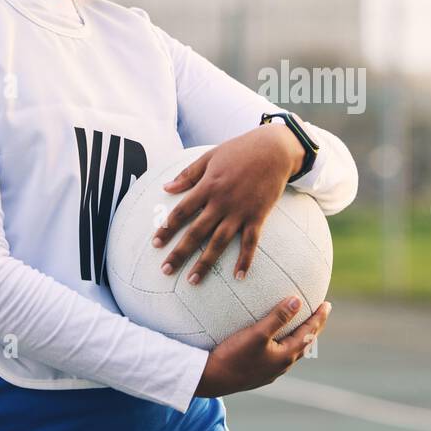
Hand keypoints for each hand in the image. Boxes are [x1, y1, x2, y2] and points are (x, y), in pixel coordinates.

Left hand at [152, 124, 304, 283]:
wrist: (275, 149)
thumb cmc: (240, 150)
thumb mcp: (210, 156)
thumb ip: (188, 174)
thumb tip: (166, 188)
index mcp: (208, 185)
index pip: (182, 211)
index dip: (167, 228)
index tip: (155, 243)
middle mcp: (221, 202)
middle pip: (196, 232)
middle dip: (179, 252)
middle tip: (165, 270)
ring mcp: (240, 211)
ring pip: (219, 242)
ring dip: (205, 262)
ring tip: (192, 281)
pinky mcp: (258, 216)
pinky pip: (250, 243)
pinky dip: (245, 260)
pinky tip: (238, 276)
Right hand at [195, 298, 331, 396]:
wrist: (210, 379)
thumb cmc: (233, 356)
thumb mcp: (257, 334)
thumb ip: (278, 317)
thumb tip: (297, 301)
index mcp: (286, 356)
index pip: (309, 333)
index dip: (319, 318)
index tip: (327, 304)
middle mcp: (281, 365)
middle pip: (304, 343)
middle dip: (313, 327)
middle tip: (320, 312)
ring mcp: (270, 370)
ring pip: (291, 350)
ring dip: (299, 335)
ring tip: (301, 324)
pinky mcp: (258, 372)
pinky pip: (278, 353)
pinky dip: (283, 341)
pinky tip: (274, 338)